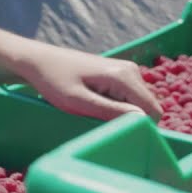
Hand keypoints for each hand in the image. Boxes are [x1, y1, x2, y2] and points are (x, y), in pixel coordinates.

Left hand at [21, 45, 161, 121]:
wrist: (38, 61)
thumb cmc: (53, 81)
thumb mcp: (78, 102)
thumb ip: (110, 111)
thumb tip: (142, 120)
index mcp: (124, 76)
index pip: (153, 111)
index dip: (140, 127)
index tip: (115, 132)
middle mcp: (131, 70)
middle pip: (147, 107)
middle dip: (128, 120)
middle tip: (98, 122)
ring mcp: (126, 70)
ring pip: (138, 103)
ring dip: (120, 114)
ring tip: (93, 111)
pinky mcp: (118, 73)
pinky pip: (128, 97)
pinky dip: (115, 106)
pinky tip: (94, 104)